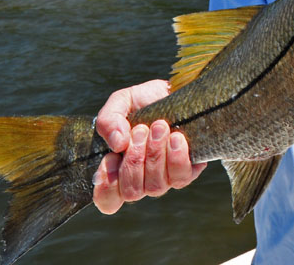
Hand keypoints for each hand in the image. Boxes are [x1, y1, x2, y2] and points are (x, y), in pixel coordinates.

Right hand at [92, 79, 205, 214]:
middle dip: (135, 159)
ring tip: (160, 127)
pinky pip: (181, 177)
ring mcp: (164, 178)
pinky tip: (176, 138)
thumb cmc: (144, 102)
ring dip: (155, 155)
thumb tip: (117, 144)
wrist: (175, 93)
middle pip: (132, 192)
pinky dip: (177, 158)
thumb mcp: (120, 103)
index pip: (107, 200)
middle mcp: (141, 180)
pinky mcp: (187, 171)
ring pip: (156, 186)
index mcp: (118, 170)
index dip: (107, 186)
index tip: (111, 157)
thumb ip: (108, 121)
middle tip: (141, 130)